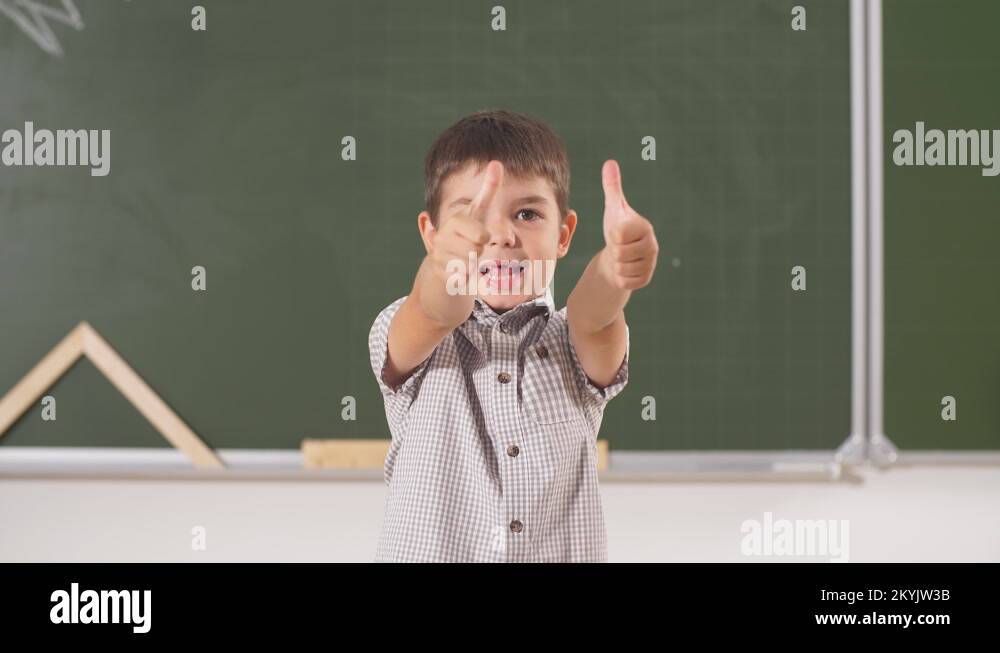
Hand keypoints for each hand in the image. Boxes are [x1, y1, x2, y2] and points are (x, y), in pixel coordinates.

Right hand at [428, 160, 503, 288]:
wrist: (449, 256)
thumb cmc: (469, 230)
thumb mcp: (480, 211)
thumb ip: (489, 189)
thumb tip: (496, 162)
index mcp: (455, 221)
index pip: (479, 234)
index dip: (483, 237)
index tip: (481, 236)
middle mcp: (443, 237)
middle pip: (476, 251)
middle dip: (478, 252)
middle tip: (472, 247)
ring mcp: (440, 255)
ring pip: (469, 265)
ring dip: (473, 264)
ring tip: (467, 257)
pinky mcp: (440, 273)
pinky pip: (462, 278)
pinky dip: (466, 276)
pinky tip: (460, 269)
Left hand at [600, 159, 657, 289]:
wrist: (617, 255)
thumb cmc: (616, 229)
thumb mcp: (613, 208)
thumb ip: (612, 186)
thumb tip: (610, 162)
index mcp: (645, 227)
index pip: (619, 234)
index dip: (612, 235)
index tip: (618, 232)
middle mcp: (652, 245)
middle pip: (618, 253)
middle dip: (613, 251)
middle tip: (618, 247)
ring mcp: (650, 264)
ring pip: (620, 268)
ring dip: (615, 264)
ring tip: (620, 257)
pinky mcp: (645, 279)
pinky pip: (624, 281)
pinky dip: (619, 277)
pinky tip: (624, 269)